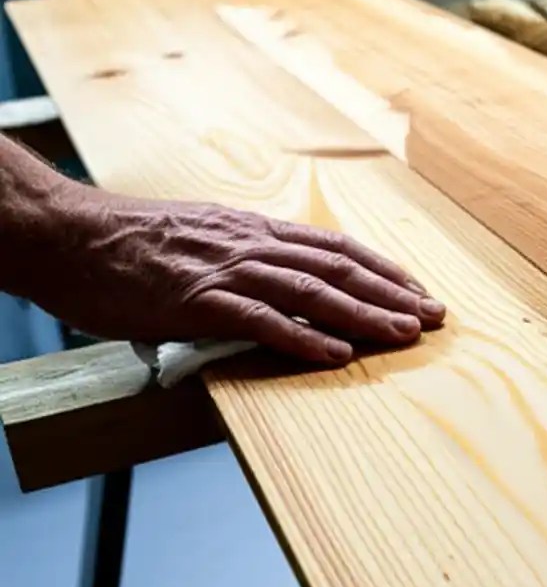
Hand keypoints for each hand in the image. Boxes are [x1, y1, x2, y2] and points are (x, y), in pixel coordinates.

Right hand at [23, 184, 444, 363]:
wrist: (70, 236)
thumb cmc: (129, 244)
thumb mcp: (201, 238)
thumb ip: (241, 257)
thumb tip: (273, 285)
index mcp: (255, 231)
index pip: (336, 248)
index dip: (383, 269)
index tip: (418, 290)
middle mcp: (252, 245)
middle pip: (339, 268)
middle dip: (393, 293)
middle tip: (435, 317)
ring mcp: (228, 271)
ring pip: (313, 292)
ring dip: (365, 315)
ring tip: (405, 335)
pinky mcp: (198, 301)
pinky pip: (261, 319)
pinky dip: (303, 337)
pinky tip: (337, 355)